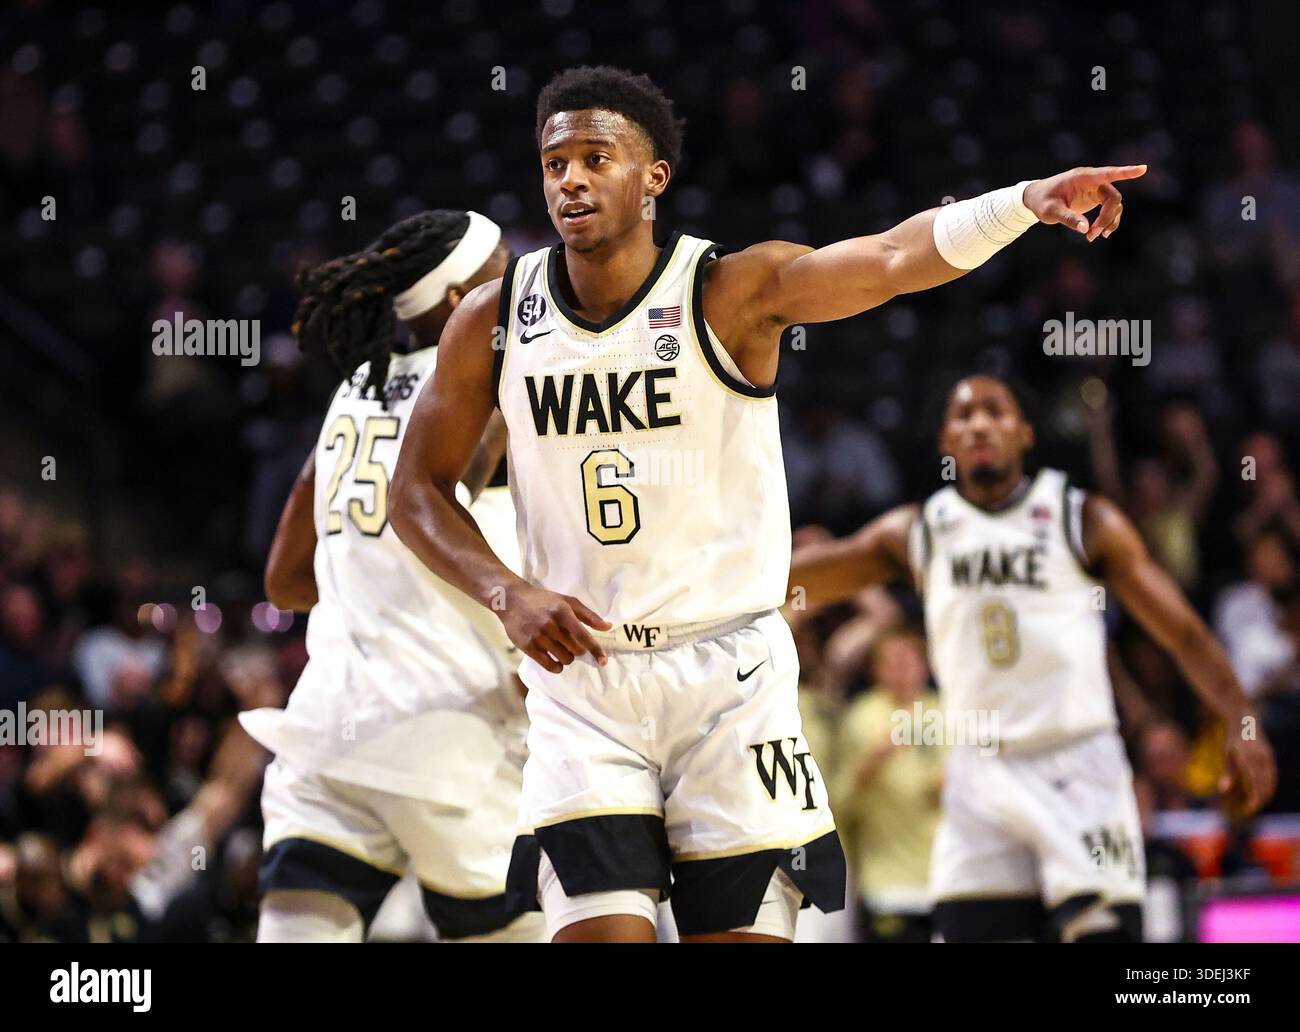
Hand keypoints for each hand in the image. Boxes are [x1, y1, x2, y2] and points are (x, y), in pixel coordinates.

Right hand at [501, 582, 610, 672]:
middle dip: (578, 649)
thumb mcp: (567, 601)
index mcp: (562, 612)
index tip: (603, 661)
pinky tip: (555, 659)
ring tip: (561, 647)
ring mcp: (538, 637)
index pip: (583, 636)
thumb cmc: (543, 600)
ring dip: (567, 657)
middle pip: (576, 650)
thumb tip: (608, 627)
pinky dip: (557, 667)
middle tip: (571, 642)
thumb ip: (588, 615)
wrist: (512, 600)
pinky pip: (549, 665)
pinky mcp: (527, 646)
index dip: (595, 650)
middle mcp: (550, 625)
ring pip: (564, 659)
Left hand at [1023, 165, 1146, 241]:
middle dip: (1107, 217)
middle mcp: (1092, 181)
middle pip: (1113, 197)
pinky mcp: (1095, 198)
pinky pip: (1110, 209)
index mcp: (1082, 178)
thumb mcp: (1050, 211)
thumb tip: (1086, 229)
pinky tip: (1100, 234)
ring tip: (1093, 238)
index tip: (1143, 168)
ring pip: (1114, 205)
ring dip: (1108, 222)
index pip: (1108, 173)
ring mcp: (1095, 189)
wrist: (1035, 198)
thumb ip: (1067, 218)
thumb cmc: (1041, 201)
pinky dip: (1108, 222)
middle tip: (1093, 235)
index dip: (1126, 172)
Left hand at [1220, 731, 1276, 815]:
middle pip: (1262, 783)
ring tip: (1260, 803)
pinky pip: (1272, 775)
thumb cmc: (1232, 744)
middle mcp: (1257, 757)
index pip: (1252, 782)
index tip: (1249, 808)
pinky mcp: (1270, 756)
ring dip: (1266, 793)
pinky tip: (1266, 792)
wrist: (1246, 725)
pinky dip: (1270, 785)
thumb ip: (1227, 774)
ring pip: (1270, 780)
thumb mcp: (1226, 756)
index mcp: (1245, 758)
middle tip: (1253, 808)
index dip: (1253, 797)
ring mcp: (1266, 756)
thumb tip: (1222, 791)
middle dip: (1259, 798)